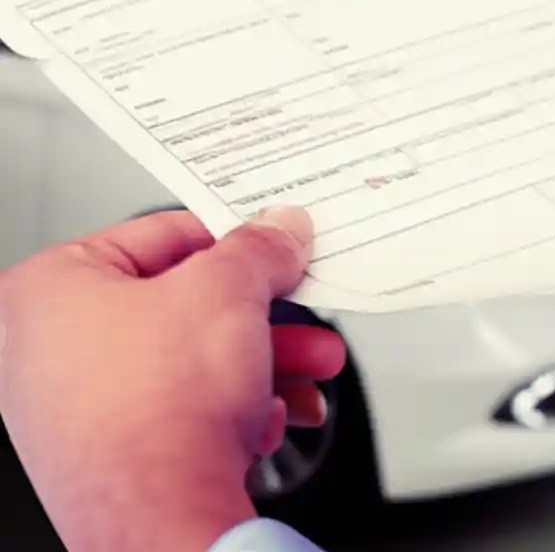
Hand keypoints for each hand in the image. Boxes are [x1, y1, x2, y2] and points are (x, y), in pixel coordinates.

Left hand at [0, 208, 344, 551]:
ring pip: (193, 363)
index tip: (273, 244)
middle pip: (184, 306)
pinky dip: (235, 410)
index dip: (231, 237)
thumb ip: (259, 248)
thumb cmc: (158, 407)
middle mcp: (49, 347)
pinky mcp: (110, 453)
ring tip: (312, 367)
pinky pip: (184, 411)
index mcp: (51, 288)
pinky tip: (269, 419)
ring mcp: (76, 406)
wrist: (157, 517)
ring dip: (266, 364)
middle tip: (303, 309)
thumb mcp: (228, 290)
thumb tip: (278, 231)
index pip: (159, 235)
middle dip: (264, 316)